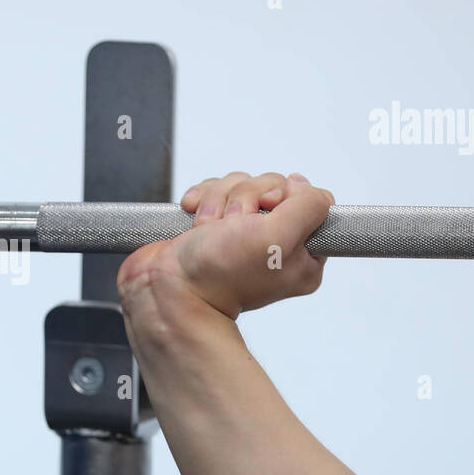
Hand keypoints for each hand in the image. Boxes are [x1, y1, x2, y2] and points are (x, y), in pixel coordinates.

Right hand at [117, 172, 334, 327]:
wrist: (166, 289)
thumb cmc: (218, 274)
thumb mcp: (279, 239)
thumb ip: (308, 207)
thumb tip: (302, 185)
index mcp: (302, 254)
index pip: (308, 200)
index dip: (283, 197)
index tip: (264, 213)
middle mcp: (275, 242)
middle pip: (271, 187)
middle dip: (243, 199)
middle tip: (231, 227)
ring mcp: (242, 232)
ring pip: (239, 186)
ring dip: (218, 202)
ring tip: (207, 230)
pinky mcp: (215, 224)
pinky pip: (214, 190)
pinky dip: (202, 200)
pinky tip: (194, 221)